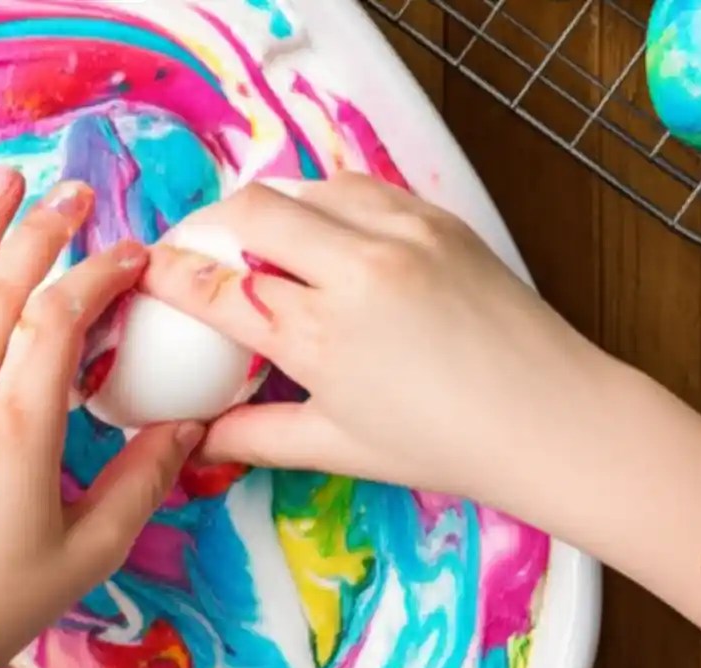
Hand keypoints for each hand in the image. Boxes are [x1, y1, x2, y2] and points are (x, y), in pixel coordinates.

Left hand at [0, 168, 203, 667]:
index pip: (60, 319)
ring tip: (2, 181)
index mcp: (16, 432)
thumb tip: (186, 428)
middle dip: (43, 231)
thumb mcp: (88, 554)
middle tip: (76, 195)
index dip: (99, 275)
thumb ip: (142, 483)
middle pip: (2, 288)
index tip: (130, 257)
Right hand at [142, 172, 609, 495]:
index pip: (217, 288)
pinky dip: (327, 200)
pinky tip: (328, 231)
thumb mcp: (336, 448)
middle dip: (210, 226)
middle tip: (206, 251)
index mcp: (320, 337)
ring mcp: (400, 234)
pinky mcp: (436, 217)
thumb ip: (253, 437)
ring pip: (304, 186)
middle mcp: (354, 271)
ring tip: (270, 243)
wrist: (552, 417)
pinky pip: (358, 185)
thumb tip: (195, 442)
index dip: (168, 275)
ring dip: (274, 209)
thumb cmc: (443, 445)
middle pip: (249, 212)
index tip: (148, 271)